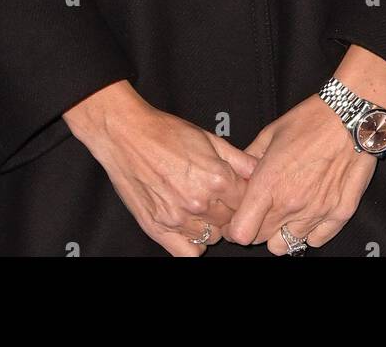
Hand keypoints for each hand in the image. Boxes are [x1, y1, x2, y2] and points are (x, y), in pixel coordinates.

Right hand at [64, 83, 258, 255]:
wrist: (126, 135)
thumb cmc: (165, 132)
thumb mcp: (209, 138)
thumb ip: (239, 159)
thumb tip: (260, 172)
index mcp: (216, 178)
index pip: (247, 202)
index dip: (244, 196)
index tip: (237, 191)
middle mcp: (200, 202)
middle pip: (231, 222)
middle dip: (229, 211)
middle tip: (219, 197)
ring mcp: (178, 219)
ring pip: (212, 238)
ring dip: (212, 226)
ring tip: (201, 207)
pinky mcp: (158, 229)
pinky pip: (187, 253)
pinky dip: (193, 244)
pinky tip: (190, 226)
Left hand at [220, 94, 378, 253]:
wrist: (350, 116)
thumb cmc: (311, 120)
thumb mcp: (270, 133)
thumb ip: (249, 159)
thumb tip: (238, 174)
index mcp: (269, 183)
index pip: (242, 232)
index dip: (236, 228)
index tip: (239, 219)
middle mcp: (292, 203)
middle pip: (262, 241)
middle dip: (257, 229)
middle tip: (262, 211)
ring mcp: (317, 212)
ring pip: (287, 245)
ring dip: (282, 231)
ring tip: (287, 211)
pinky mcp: (340, 214)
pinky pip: (316, 241)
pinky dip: (309, 232)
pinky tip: (308, 212)